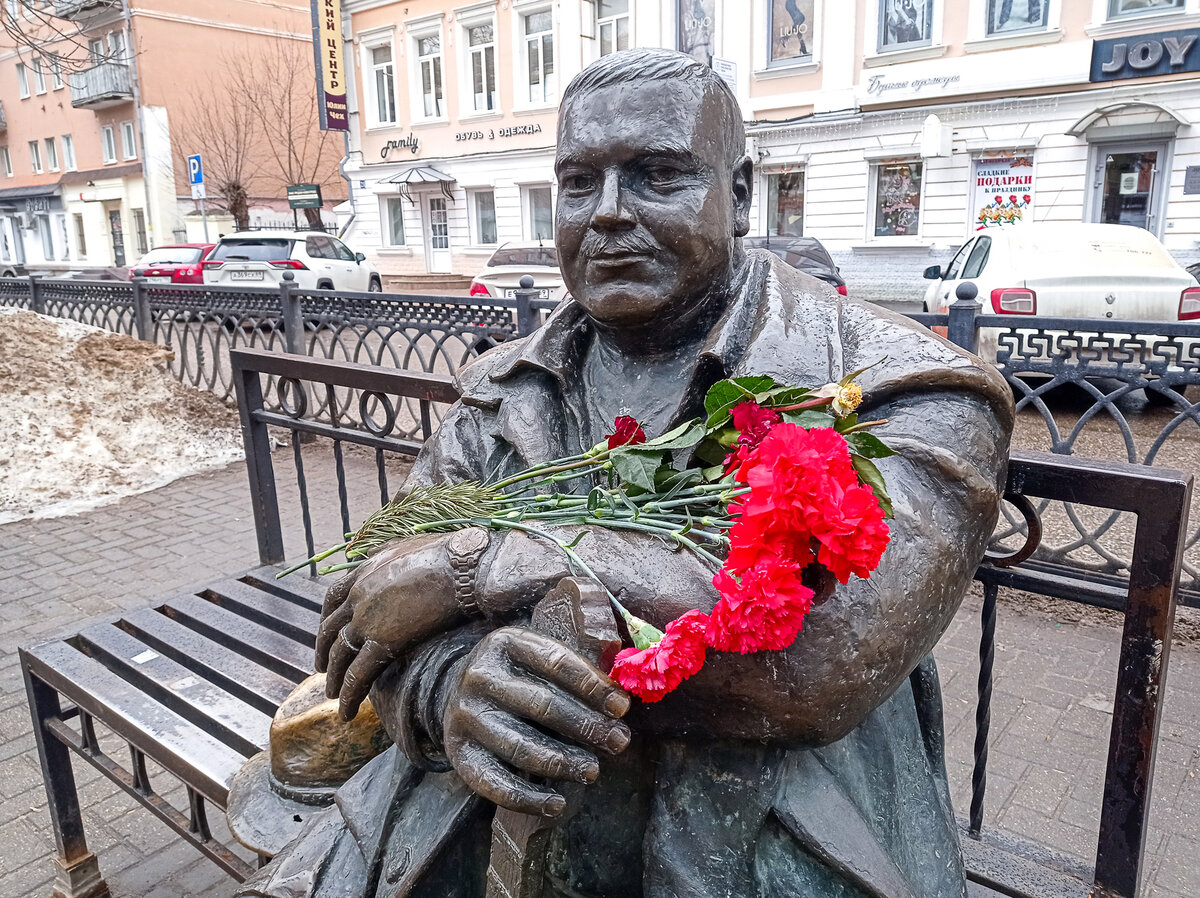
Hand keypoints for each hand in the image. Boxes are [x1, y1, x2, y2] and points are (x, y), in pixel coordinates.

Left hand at [316, 535, 458, 719]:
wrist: (462, 568)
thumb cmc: (447, 555)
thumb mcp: (406, 544)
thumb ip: (385, 553)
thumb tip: (373, 555)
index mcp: (363, 571)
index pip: (332, 599)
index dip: (326, 620)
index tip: (328, 635)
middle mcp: (358, 595)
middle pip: (330, 630)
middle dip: (324, 652)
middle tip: (323, 670)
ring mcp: (367, 619)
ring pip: (340, 655)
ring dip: (334, 679)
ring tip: (333, 696)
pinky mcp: (384, 641)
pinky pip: (359, 674)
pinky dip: (348, 695)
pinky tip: (346, 712)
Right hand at [443, 627, 630, 816]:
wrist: (455, 693)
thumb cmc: (515, 676)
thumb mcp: (535, 657)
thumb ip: (571, 670)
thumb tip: (619, 703)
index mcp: (506, 644)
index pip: (557, 662)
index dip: (593, 686)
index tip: (621, 707)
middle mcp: (480, 676)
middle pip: (543, 705)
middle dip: (587, 726)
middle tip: (618, 742)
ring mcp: (465, 716)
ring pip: (522, 747)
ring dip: (563, 763)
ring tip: (592, 770)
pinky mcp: (458, 753)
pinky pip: (495, 783)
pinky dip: (529, 798)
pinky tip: (556, 803)